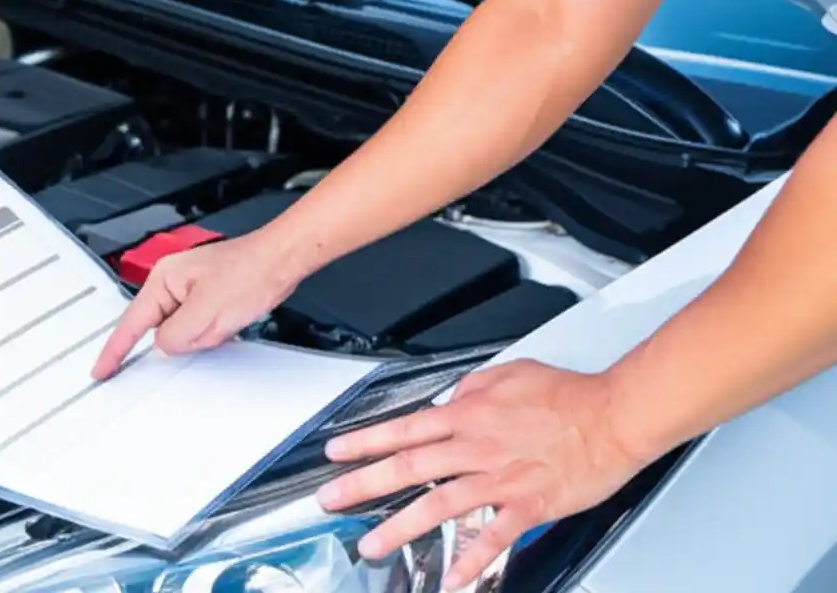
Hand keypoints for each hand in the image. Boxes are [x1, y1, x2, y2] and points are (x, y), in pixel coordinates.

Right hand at [92, 231, 304, 378]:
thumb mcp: (206, 313)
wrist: (281, 260)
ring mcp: (191, 290)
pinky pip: (201, 325)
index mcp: (163, 280)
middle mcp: (173, 283)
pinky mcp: (209, 298)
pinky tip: (232, 320)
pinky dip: (214, 331)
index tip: (101, 370)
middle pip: (161, 328)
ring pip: (184, 330)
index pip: (131, 323)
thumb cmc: (250, 272)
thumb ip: (176, 335)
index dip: (115, 351)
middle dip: (187, 337)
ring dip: (206, 334)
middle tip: (211, 329)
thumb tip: (164, 346)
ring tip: (228, 316)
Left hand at [317, 360, 653, 590]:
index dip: (364, 442)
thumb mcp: (508, 373)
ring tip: (372, 544)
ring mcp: (499, 479)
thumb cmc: (568, 395)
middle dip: (363, 485)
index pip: (403, 429)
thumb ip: (471, 387)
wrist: (614, 416)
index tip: (336, 454)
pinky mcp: (527, 505)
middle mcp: (476, 447)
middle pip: (407, 467)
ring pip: (437, 505)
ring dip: (400, 528)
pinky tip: (450, 578)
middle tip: (332, 499)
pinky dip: (469, 560)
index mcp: (468, 414)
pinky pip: (492, 538)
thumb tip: (448, 398)